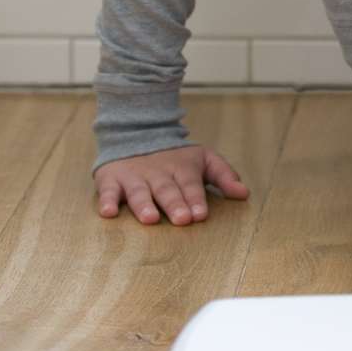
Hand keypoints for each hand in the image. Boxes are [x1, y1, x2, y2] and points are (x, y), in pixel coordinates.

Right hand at [93, 143, 249, 225]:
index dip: (196, 199)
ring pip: (139, 191)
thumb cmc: (176, 157)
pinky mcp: (112, 179)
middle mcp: (158, 173)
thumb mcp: (203, 160)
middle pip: (167, 190)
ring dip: (144, 204)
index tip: (201, 215)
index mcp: (182, 169)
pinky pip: (108, 190)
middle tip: (182, 219)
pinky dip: (107, 200)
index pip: (190, 185)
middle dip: (175, 204)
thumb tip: (244, 193)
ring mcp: (134, 176)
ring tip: (150, 219)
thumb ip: (224, 175)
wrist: (137, 131)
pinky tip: (108, 213)